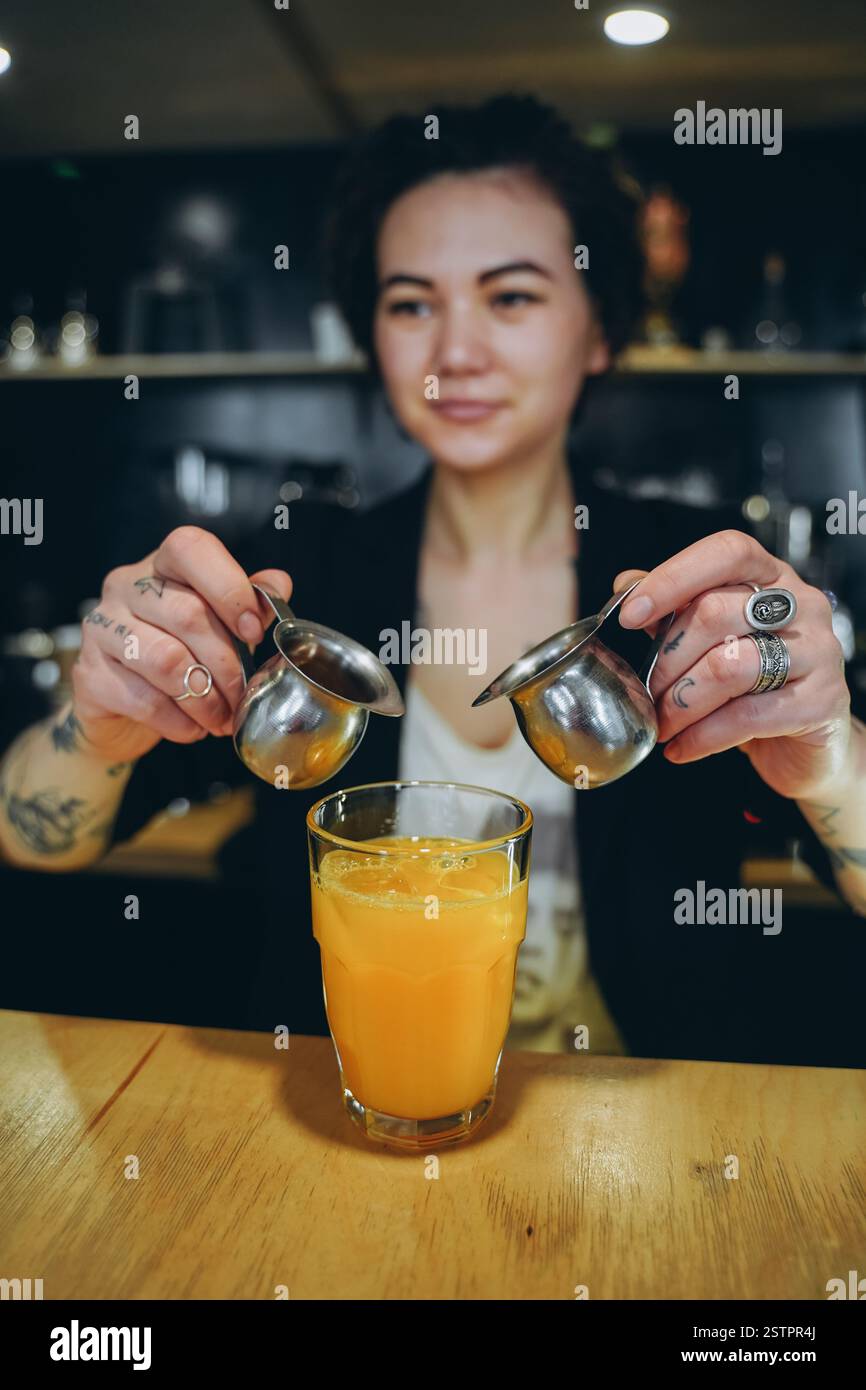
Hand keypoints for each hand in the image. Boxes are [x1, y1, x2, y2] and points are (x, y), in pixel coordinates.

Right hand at [70, 526, 292, 763]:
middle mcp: (125, 587)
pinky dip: (180, 720)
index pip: (190, 549)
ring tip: (223, 718)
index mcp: (162, 565)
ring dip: (206, 698)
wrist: (121, 708)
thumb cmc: (179, 654)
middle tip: (245, 694)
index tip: (255, 631)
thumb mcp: (218, 624)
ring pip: (166, 660)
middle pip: (187, 614)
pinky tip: (193, 727)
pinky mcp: (89, 674)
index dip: (229, 588)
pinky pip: (144, 700)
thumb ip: (249, 602)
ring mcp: (101, 628)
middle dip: (228, 664)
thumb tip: (279, 584)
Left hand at [613, 529, 852, 800]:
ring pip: (729, 666)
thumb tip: (626, 584)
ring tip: (662, 723)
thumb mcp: (712, 640)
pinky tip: (681, 747)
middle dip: (667, 659)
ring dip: (681, 701)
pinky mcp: (822, 701)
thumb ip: (674, 610)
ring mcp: (818, 651)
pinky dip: (702, 735)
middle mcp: (802, 604)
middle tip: (646, 691)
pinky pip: (747, 715)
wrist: (806, 744)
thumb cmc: (755, 683)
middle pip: (716, 611)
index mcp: (772, 577)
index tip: (629, 616)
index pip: (727, 553)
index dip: (673, 578)